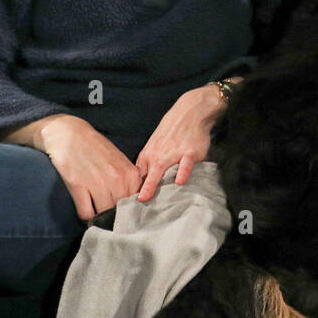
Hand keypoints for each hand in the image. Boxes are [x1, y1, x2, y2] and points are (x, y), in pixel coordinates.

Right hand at [35, 115, 142, 219]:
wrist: (70, 134)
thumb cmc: (96, 148)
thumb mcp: (120, 161)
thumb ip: (128, 180)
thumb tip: (134, 201)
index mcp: (130, 174)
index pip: (135, 202)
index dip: (129, 210)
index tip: (124, 214)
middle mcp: (117, 179)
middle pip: (120, 210)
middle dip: (115, 216)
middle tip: (109, 218)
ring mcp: (98, 183)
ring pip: (104, 213)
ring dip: (99, 218)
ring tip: (97, 215)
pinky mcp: (78, 186)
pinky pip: (86, 213)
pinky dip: (86, 216)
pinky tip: (85, 210)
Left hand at [134, 84, 225, 201]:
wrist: (189, 112)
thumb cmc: (172, 129)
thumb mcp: (155, 144)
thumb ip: (150, 162)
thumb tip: (143, 181)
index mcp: (148, 154)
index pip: (138, 175)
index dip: (133, 189)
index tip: (128, 203)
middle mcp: (158, 155)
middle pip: (146, 175)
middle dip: (137, 190)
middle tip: (130, 204)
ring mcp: (173, 154)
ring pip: (161, 170)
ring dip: (153, 184)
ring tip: (147, 197)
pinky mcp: (190, 152)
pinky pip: (185, 164)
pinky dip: (182, 172)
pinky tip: (179, 182)